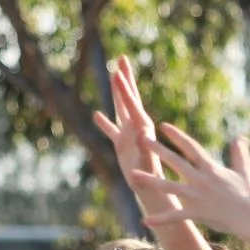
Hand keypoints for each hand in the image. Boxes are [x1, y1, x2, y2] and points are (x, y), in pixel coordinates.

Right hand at [93, 55, 160, 180]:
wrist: (152, 190)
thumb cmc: (152, 177)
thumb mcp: (148, 160)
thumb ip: (145, 145)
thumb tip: (142, 131)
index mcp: (143, 127)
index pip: (131, 103)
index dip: (123, 87)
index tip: (117, 70)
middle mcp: (136, 127)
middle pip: (128, 98)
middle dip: (125, 80)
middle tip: (122, 59)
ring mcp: (128, 135)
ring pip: (120, 108)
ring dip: (116, 93)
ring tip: (111, 75)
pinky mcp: (122, 145)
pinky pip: (111, 130)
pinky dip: (104, 123)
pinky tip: (96, 114)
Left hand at [130, 121, 249, 236]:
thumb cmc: (249, 196)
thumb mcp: (245, 171)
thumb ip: (239, 154)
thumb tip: (240, 138)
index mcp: (211, 168)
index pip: (191, 147)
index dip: (177, 136)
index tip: (164, 126)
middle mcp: (201, 179)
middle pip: (175, 161)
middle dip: (158, 150)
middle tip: (141, 139)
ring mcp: (197, 196)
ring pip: (169, 186)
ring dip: (150, 180)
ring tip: (132, 175)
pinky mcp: (197, 213)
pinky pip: (175, 216)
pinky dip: (161, 218)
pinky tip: (145, 220)